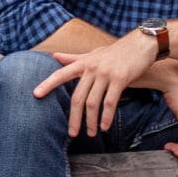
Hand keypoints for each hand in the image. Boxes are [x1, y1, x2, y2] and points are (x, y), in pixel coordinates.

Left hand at [33, 28, 155, 136]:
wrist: (141, 43)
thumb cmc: (116, 51)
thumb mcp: (94, 53)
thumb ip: (74, 58)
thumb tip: (54, 56)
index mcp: (84, 62)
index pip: (62, 73)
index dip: (48, 84)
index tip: (36, 95)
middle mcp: (92, 67)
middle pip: (77, 97)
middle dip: (73, 118)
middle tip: (72, 133)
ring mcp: (106, 73)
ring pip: (92, 102)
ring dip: (91, 121)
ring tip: (91, 133)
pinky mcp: (120, 78)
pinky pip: (110, 102)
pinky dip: (106, 117)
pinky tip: (105, 127)